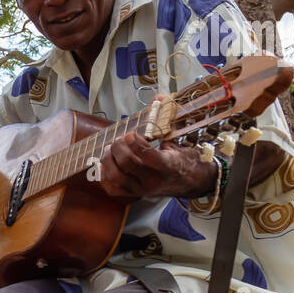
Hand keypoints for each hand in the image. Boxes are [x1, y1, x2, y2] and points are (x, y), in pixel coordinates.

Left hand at [97, 131, 216, 200]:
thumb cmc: (183, 160)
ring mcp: (142, 190)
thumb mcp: (177, 140)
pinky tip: (106, 163)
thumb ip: (165, 120)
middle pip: (127, 164)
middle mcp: (154, 180)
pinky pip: (112, 189)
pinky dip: (104, 175)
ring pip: (116, 177)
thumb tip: (157, 98)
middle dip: (118, 148)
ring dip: (108, 159)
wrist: (190, 183)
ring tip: (110, 149)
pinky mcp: (134, 195)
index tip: (130, 133)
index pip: (148, 156)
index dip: (135, 143)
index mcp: (168, 166)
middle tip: (119, 139)